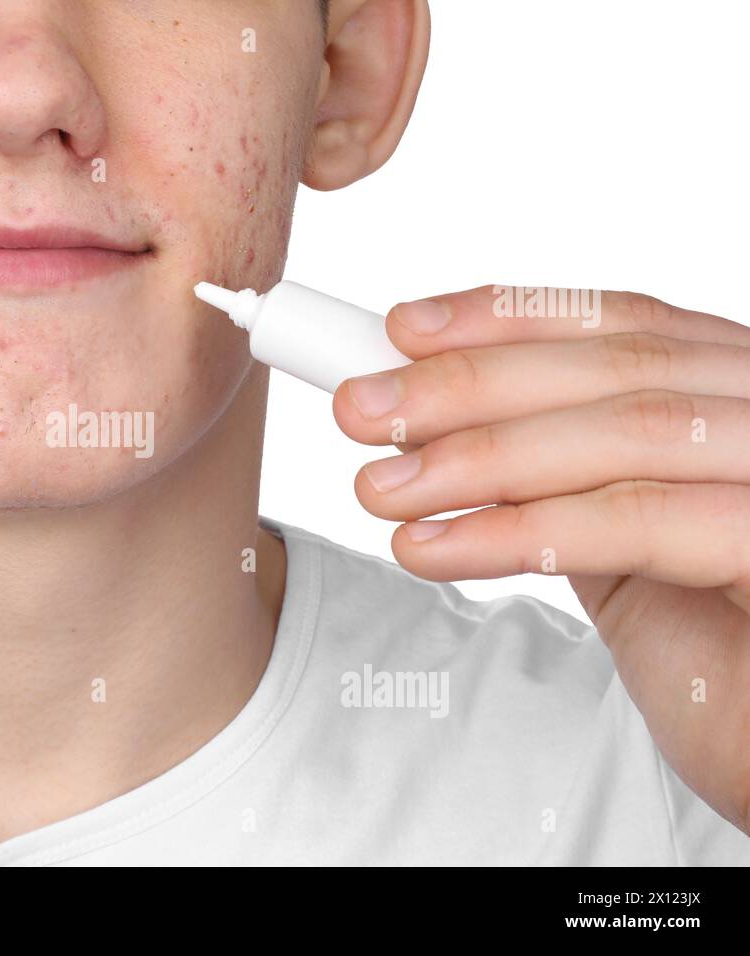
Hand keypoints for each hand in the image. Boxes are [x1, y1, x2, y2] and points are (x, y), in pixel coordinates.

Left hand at [332, 285, 749, 833]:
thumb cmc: (719, 660)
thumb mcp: (624, 547)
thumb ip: (562, 479)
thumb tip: (438, 428)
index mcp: (741, 403)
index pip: (625, 326)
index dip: (507, 319)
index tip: (401, 331)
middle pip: (619, 367)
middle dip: (470, 385)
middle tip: (360, 411)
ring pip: (627, 433)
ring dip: (479, 456)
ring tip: (380, 489)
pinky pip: (639, 522)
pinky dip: (522, 530)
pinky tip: (430, 547)